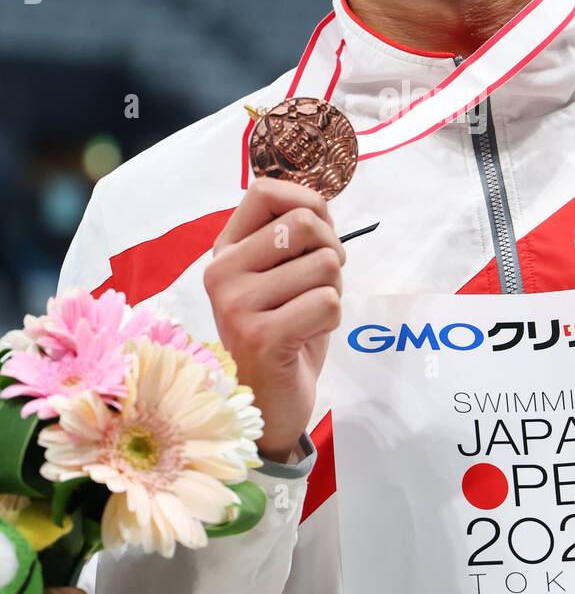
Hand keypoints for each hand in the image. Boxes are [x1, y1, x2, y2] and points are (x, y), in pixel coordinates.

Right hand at [204, 179, 346, 461]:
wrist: (269, 402)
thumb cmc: (284, 331)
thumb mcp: (283, 274)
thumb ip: (295, 235)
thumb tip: (319, 202)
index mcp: (225, 250)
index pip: (263, 191)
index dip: (306, 202)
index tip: (317, 234)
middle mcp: (221, 272)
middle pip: (304, 223)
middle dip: (331, 252)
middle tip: (318, 286)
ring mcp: (235, 304)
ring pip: (325, 264)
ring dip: (333, 291)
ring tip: (307, 316)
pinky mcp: (260, 336)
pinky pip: (328, 302)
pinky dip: (332, 320)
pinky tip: (305, 338)